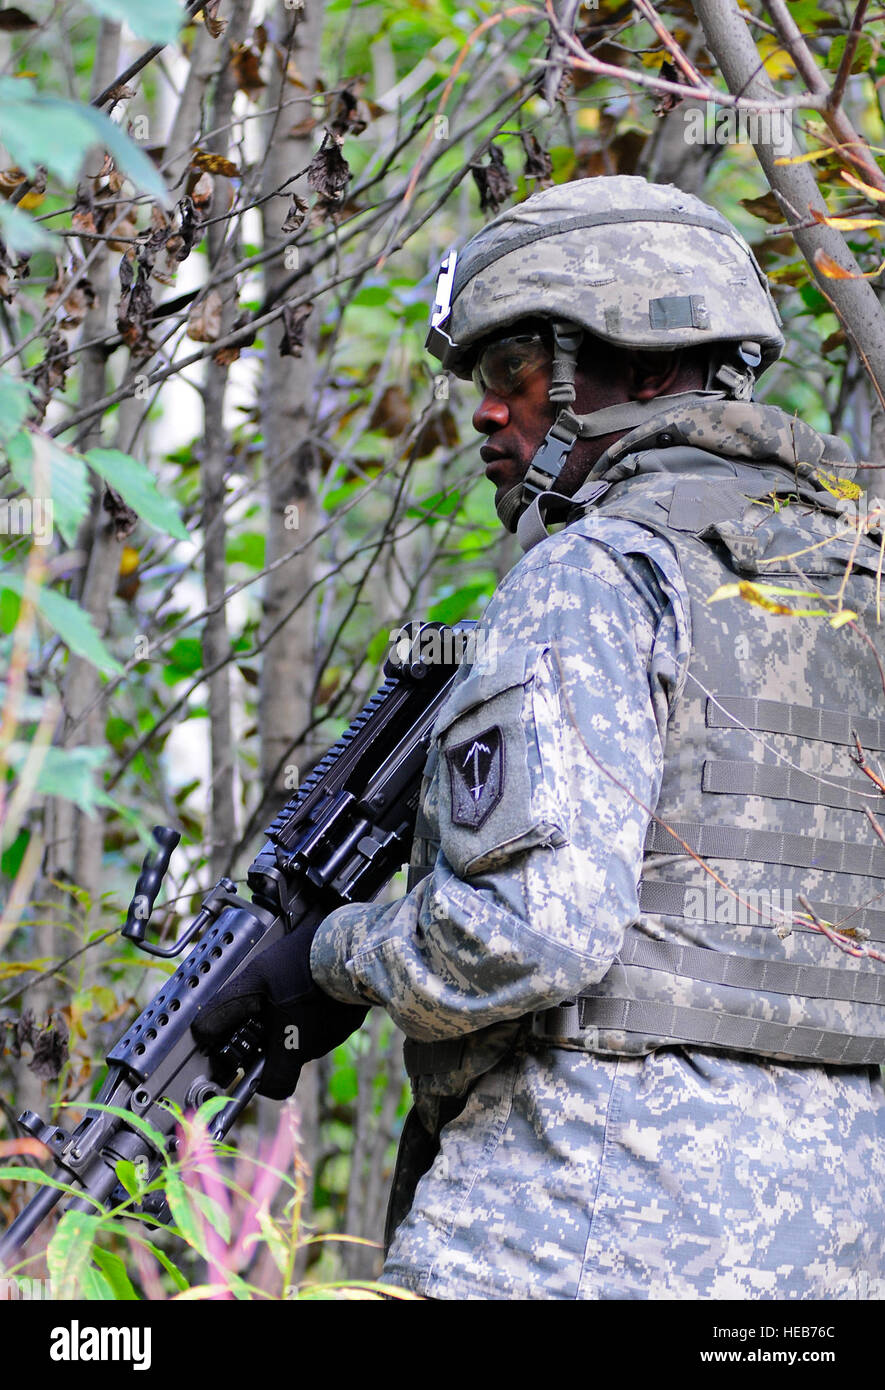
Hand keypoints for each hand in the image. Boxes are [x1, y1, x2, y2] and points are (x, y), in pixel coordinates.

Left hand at [192, 926, 367, 1098]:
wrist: (350, 942)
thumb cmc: (301, 963)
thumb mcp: (253, 980)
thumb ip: (226, 1008)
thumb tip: (202, 1032)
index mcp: (293, 1047)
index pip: (275, 1087)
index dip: (259, 1077)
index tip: (248, 1056)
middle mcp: (318, 1046)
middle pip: (288, 1056)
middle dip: (274, 1037)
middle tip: (264, 1009)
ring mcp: (339, 1031)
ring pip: (308, 1036)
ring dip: (295, 1020)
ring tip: (287, 988)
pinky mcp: (352, 1014)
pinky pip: (328, 1020)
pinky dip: (317, 1008)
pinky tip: (310, 983)